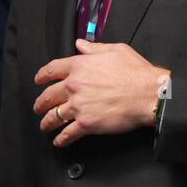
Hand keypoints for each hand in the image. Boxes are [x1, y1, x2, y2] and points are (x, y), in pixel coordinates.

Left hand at [32, 39, 169, 147]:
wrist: (148, 94)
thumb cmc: (136, 72)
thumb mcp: (115, 50)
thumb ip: (94, 48)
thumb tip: (81, 44)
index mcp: (79, 67)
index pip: (52, 70)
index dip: (42, 76)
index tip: (38, 80)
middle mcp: (75, 86)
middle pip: (48, 95)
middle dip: (40, 103)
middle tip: (38, 107)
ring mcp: (79, 106)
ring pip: (54, 116)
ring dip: (46, 123)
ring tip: (44, 126)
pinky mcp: (86, 124)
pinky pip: (67, 133)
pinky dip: (61, 139)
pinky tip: (59, 142)